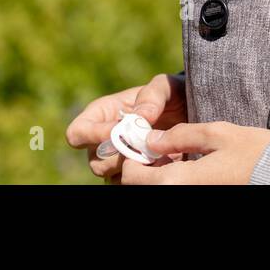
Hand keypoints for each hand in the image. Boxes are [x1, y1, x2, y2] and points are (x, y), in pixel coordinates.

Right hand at [65, 73, 186, 180]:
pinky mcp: (134, 173)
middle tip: (145, 146)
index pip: (77, 132)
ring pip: (112, 177)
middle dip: (120, 156)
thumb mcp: (165, 86)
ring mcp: (118, 161)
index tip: (119, 131)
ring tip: (159, 153)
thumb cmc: (173, 94)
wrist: (191, 111)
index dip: (93, 135)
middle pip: (95, 161)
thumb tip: (140, 117)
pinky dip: (146, 176)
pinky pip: (130, 183)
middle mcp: (103, 141)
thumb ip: (152, 95)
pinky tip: (165, 162)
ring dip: (134, 168)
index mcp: (101, 114)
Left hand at [120, 122, 269, 184]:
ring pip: (157, 189)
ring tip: (178, 156)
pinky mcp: (201, 198)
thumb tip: (151, 139)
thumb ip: (180, 136)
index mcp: (177, 182)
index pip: (131, 176)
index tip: (148, 141)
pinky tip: (190, 168)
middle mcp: (178, 197)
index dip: (134, 156)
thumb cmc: (254, 153)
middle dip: (144, 166)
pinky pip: (174, 192)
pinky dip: (173, 181)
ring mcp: (190, 199)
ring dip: (158, 175)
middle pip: (140, 186)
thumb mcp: (217, 134)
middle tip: (163, 148)